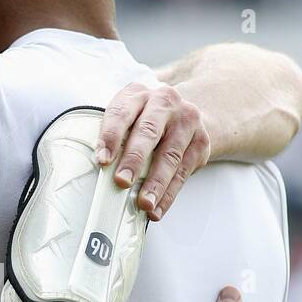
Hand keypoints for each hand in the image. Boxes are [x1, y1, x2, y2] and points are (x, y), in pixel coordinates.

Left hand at [97, 81, 210, 220]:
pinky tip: (158, 208)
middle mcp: (164, 102)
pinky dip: (169, 194)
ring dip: (155, 183)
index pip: (121, 113)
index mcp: (138, 94)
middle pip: (148, 132)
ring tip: (144, 203)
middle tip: (122, 182)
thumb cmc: (144, 119)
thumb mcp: (127, 117)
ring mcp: (186, 121)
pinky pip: (183, 172)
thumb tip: (100, 169)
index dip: (111, 137)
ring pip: (169, 156)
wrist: (182, 114)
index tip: (102, 160)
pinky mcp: (200, 142)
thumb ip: (114, 137)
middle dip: (134, 160)